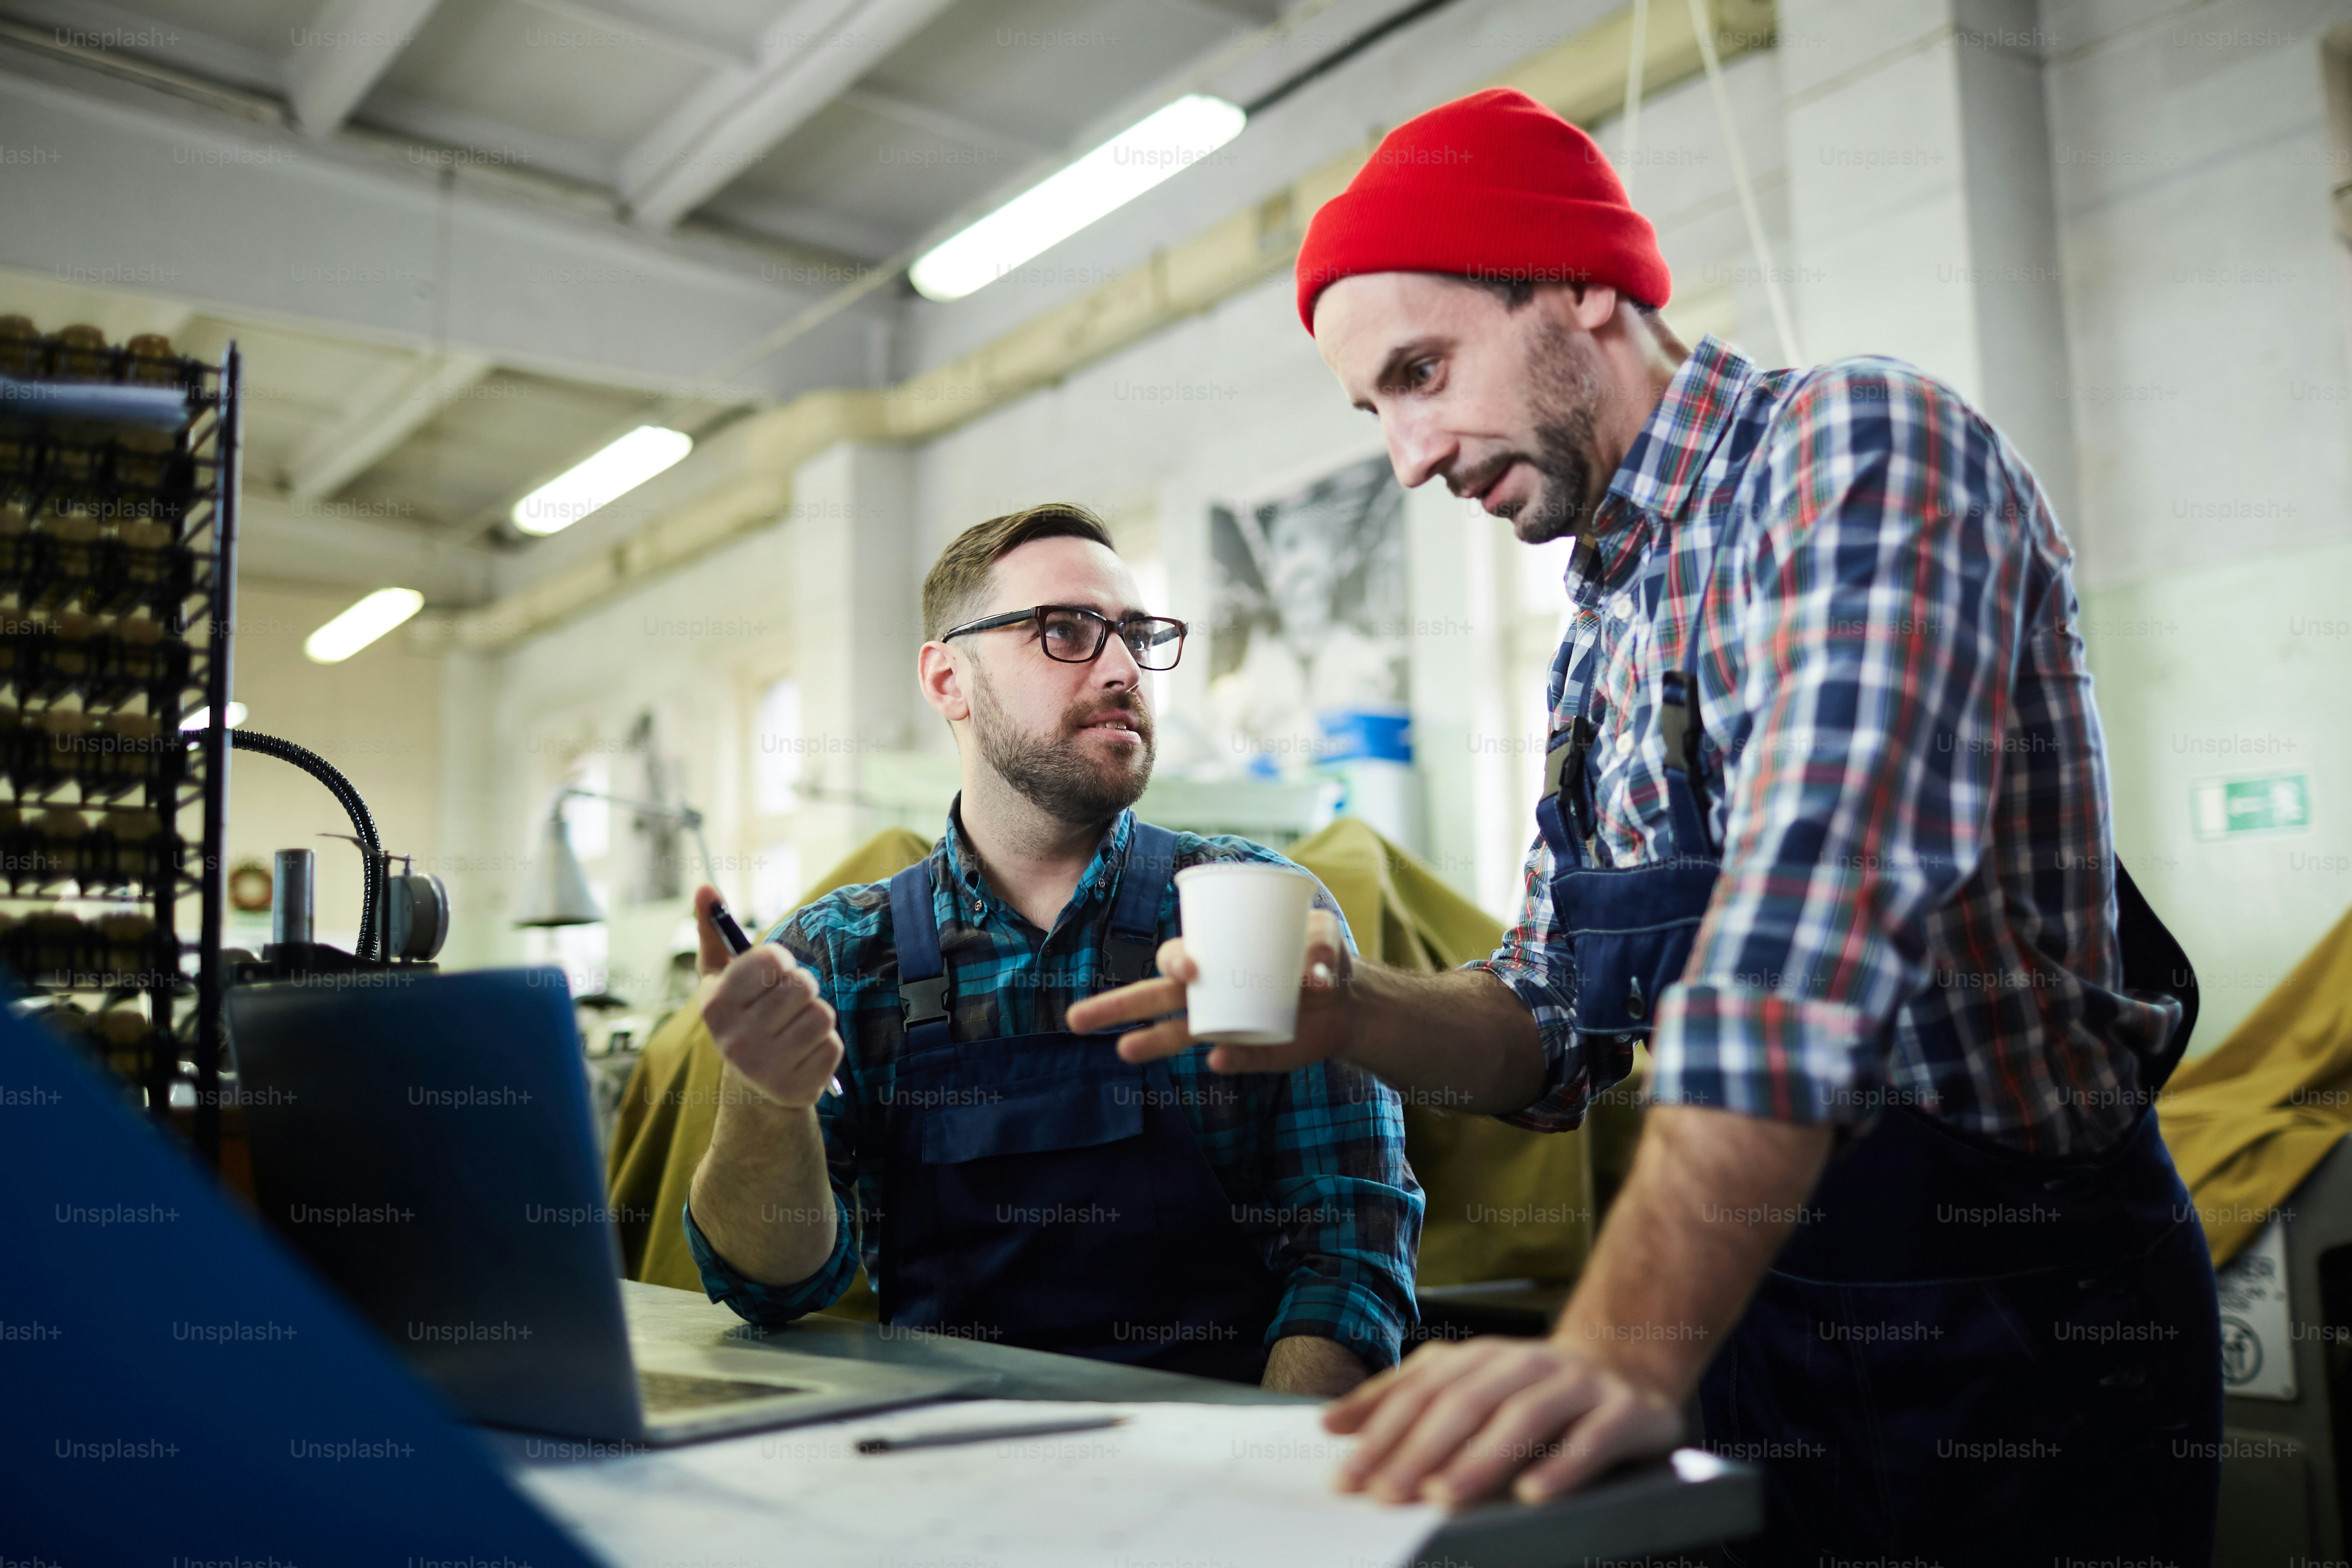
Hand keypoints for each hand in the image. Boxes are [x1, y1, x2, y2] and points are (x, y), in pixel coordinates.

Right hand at [693, 885, 842, 1108]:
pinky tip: (803, 1053)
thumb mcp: (720, 977)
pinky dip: (825, 1045)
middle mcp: (736, 1039)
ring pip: (822, 1013)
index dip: (780, 961)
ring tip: (794, 1029)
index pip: (773, 958)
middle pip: (803, 984)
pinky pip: (833, 1044)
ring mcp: (766, 1067)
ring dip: (815, 1016)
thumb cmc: (741, 1016)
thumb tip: (704, 887)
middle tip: (784, 1006)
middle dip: (801, 989)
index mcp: (715, 1005)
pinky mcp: (797, 1087)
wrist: (752, 1088)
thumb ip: (713, 932)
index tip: (771, 974)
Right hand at [1063, 907, 1352, 1073]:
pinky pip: (1230, 1058)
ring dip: (1148, 1041)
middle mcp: (1209, 992)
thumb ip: (1323, 945)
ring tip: (1121, 1050)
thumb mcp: (1326, 937)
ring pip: (1174, 1034)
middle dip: (1115, 1006)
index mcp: (1216, 953)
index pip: (1178, 957)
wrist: (1348, 1002)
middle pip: (1153, 998)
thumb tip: (1314, 974)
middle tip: (1076, 1018)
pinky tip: (1219, 1060)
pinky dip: (1226, 1060)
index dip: (1175, 961)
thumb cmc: (1322, 955)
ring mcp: (1224, 1025)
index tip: (1190, 967)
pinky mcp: (1249, 1053)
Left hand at [1323, 1336, 1682, 1509]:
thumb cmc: (1532, 1391)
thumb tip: (1332, 1424)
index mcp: (1483, 1356)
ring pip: (1524, 1417)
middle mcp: (1526, 1362)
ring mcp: (1578, 1384)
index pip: (1423, 1391)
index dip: (1382, 1431)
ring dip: (1481, 1457)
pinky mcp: (1624, 1412)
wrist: (1627, 1370)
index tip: (1349, 1476)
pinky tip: (1532, 1494)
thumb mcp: (1465, 1386)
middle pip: (1467, 1402)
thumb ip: (1401, 1402)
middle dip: (1421, 1450)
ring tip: (1444, 1495)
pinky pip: (1591, 1439)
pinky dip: (1561, 1466)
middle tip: (1387, 1493)